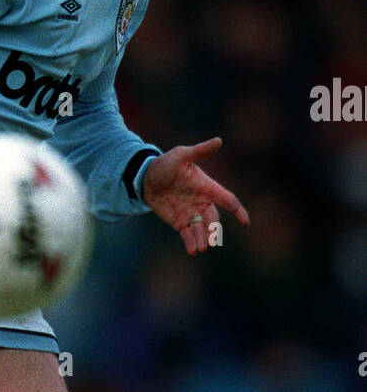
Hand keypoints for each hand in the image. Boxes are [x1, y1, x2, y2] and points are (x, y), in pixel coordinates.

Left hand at [141, 137, 249, 255]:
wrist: (146, 178)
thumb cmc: (166, 164)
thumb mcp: (181, 155)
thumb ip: (199, 151)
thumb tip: (218, 141)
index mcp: (208, 187)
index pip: (227, 199)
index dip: (238, 211)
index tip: (245, 222)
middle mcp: (203, 202)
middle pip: (214, 219)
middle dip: (214, 230)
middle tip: (211, 241)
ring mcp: (192, 214)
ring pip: (202, 229)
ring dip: (204, 239)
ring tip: (201, 248)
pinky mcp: (180, 222)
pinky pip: (188, 235)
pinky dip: (191, 243)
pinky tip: (192, 251)